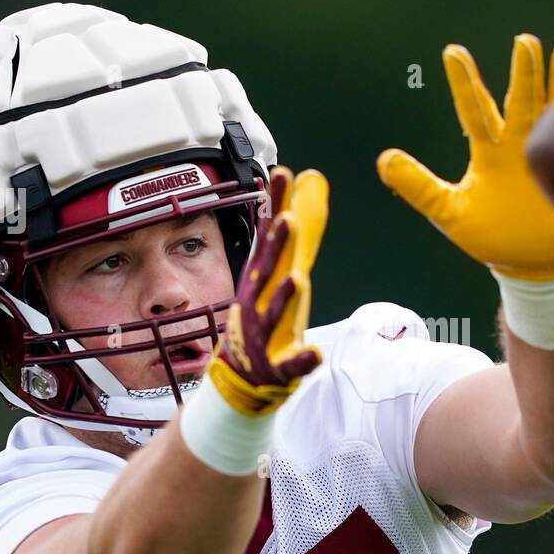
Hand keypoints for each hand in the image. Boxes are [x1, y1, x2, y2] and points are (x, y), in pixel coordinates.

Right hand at [208, 167, 326, 415]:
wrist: (239, 376)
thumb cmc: (262, 318)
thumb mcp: (276, 275)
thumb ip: (294, 235)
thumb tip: (308, 183)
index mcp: (262, 280)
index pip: (270, 237)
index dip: (276, 207)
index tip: (281, 176)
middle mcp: (258, 302)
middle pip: (268, 269)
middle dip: (276, 244)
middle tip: (289, 219)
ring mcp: (264, 334)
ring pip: (273, 314)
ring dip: (282, 297)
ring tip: (297, 280)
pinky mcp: (277, 366)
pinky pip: (290, 364)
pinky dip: (301, 360)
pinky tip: (314, 354)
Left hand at [376, 34, 553, 280]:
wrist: (529, 264)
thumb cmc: (489, 236)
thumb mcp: (448, 212)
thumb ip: (418, 186)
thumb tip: (383, 159)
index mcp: (490, 152)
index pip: (474, 110)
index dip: (464, 83)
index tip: (452, 52)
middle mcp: (520, 144)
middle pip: (522, 101)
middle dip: (524, 73)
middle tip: (524, 42)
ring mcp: (548, 155)